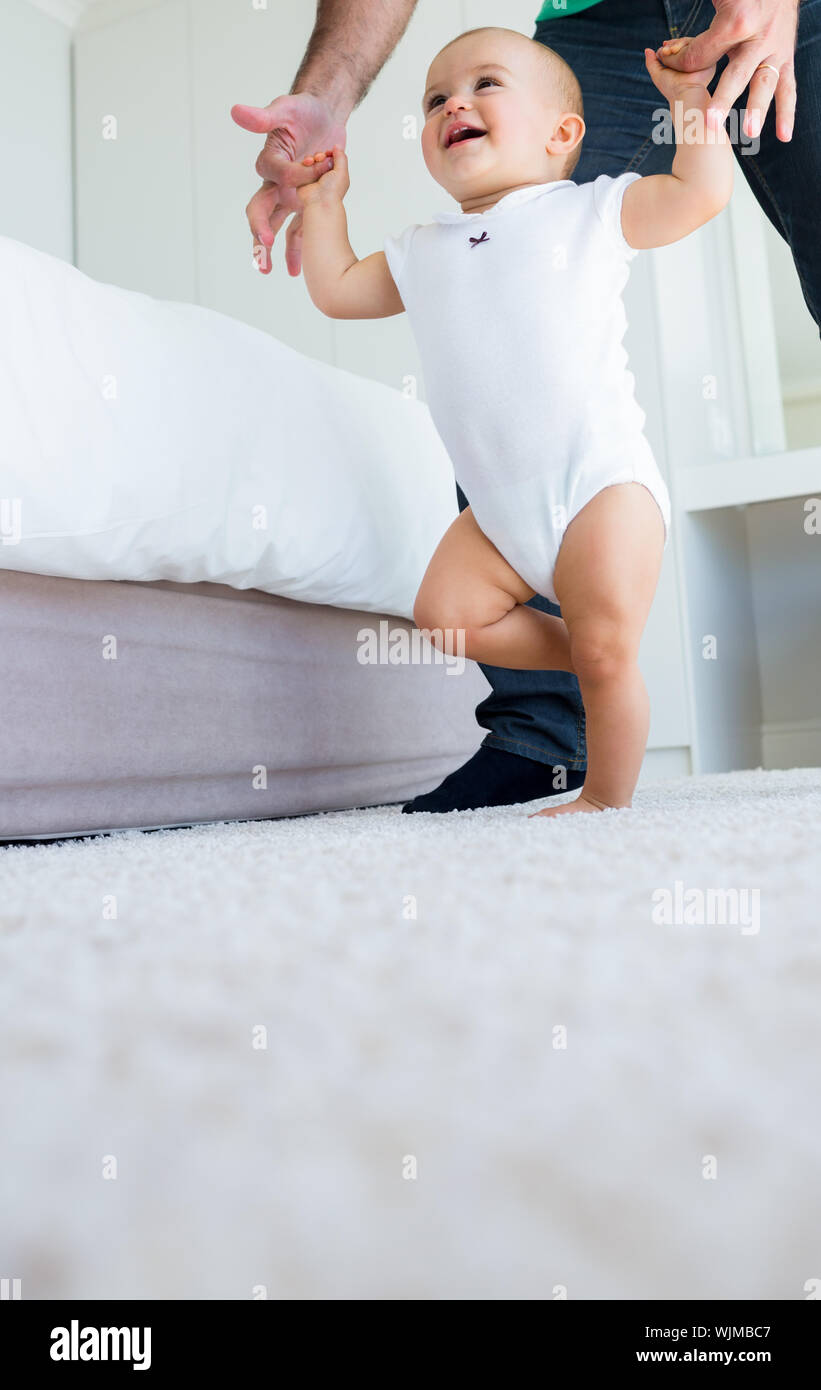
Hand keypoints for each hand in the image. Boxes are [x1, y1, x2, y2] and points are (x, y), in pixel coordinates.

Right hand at [230, 92, 346, 275]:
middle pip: (260, 210)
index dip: (297, 174)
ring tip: (266, 270)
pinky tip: (296, 270)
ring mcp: (289, 197)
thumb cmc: (303, 111)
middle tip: (263, 248)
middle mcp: (275, 183)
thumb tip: (236, 112)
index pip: (278, 176)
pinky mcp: (307, 204)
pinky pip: (299, 230)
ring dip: (271, 249)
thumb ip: (263, 116)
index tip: (317, 162)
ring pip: (275, 226)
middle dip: (260, 230)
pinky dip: (298, 249)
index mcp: (270, 162)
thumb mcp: (285, 108)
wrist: (323, 118)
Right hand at [296, 146, 349, 207]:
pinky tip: (308, 164)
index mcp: (336, 174)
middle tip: (320, 158)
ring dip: (313, 158)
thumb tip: (337, 146)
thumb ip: (341, 157)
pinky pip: (303, 165)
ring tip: (312, 162)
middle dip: (320, 155)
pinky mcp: (304, 178)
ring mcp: (314, 177)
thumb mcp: (342, 172)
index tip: (329, 154)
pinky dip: (305, 162)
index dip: (330, 153)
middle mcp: (325, 175)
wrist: (319, 202)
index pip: (332, 157)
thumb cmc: (333, 190)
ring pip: (312, 160)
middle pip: (321, 157)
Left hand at [644, 38, 717, 103]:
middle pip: (685, 44)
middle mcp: (693, 61)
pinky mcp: (709, 58)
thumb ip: (651, 62)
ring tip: (672, 50)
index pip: (678, 48)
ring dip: (680, 43)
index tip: (663, 45)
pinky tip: (681, 49)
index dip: (670, 45)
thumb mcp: (657, 74)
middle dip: (674, 43)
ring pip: (692, 42)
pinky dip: (690, 44)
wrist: (685, 94)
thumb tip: (647, 49)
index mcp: (683, 64)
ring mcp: (701, 59)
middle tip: (666, 47)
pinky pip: (699, 44)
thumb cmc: (671, 88)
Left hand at [654, 0, 799, 141]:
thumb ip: (698, 33)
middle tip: (710, 123)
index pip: (704, 53)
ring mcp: (776, 50)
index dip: (682, 61)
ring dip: (757, 109)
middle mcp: (759, 37)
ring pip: (764, 82)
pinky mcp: (787, 59)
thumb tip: (664, 52)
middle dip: (723, 98)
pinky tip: (785, 136)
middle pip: (737, 73)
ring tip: (749, 132)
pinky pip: (788, 88)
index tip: (664, 61)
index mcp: (738, 20)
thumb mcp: (721, 1)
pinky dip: (787, 113)